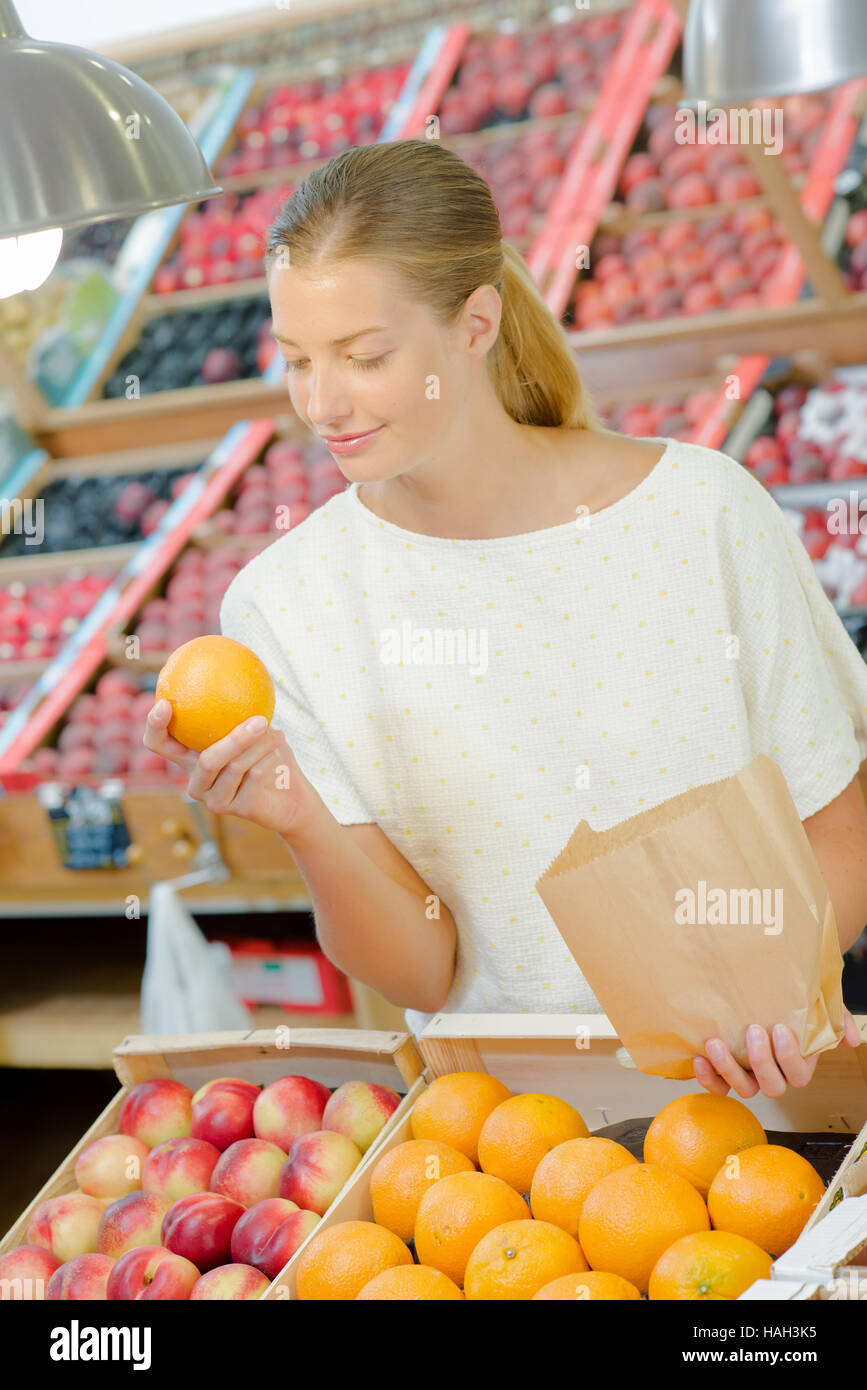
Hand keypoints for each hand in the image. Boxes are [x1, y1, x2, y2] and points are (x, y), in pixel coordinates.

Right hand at [143, 700, 317, 838]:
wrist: (291, 798)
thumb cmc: (269, 754)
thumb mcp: (256, 726)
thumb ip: (242, 705)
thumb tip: (237, 663)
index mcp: (190, 758)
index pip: (159, 743)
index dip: (154, 726)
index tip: (165, 704)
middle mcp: (197, 781)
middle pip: (206, 761)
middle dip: (233, 740)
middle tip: (258, 719)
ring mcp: (213, 799)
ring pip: (235, 768)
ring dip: (260, 746)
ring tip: (275, 729)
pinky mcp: (234, 810)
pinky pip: (253, 777)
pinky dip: (269, 757)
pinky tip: (281, 741)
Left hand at [693, 1008, 861, 1099]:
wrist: (764, 991)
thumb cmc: (795, 1002)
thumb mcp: (822, 1004)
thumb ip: (838, 1019)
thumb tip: (851, 1038)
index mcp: (799, 1064)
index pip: (798, 1074)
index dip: (789, 1056)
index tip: (780, 1028)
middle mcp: (775, 1075)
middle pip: (771, 1086)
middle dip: (760, 1061)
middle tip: (753, 1031)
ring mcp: (750, 1075)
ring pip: (743, 1089)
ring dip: (728, 1069)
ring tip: (716, 1043)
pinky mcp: (726, 1072)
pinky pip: (718, 1087)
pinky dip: (708, 1078)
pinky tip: (699, 1058)